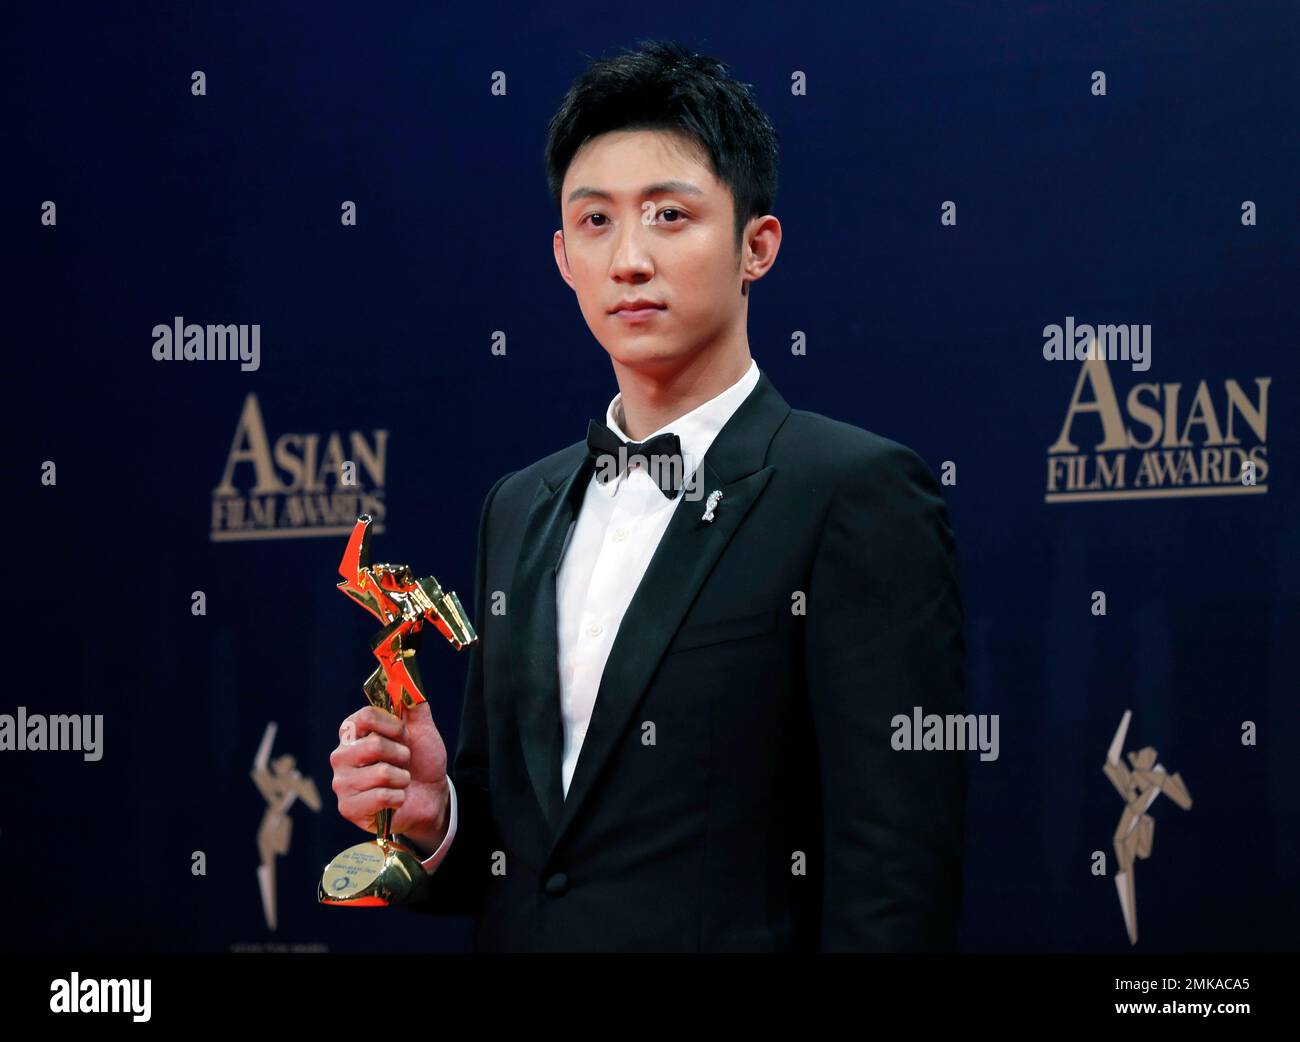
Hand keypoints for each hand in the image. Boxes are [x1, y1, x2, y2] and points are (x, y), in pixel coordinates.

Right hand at [329, 702, 449, 853]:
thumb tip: (406, 683)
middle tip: (403, 762)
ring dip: (402, 778)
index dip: (393, 725)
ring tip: (400, 782)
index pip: (365, 716)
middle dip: (401, 755)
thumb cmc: (420, 761)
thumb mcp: (422, 729)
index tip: (404, 734)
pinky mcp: (348, 807)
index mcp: (353, 732)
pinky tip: (396, 800)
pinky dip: (399, 798)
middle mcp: (341, 755)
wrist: (431, 796)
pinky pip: (381, 797)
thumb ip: (414, 705)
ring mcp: (341, 783)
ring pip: (381, 773)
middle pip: (374, 745)